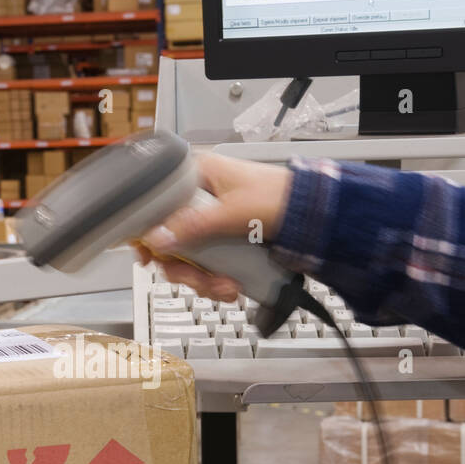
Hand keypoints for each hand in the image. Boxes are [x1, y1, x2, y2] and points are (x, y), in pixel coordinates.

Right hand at [136, 151, 293, 300]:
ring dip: (202, 279)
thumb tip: (157, 237)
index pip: (156, 205)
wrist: (315, 216)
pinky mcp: (223, 243)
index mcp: (197, 177)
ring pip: (188, 258)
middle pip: (170, 239)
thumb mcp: (231, 212)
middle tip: (197, 279)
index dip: (149, 233)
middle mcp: (200, 199)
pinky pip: (206, 265)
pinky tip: (231, 285)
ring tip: (224, 286)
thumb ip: (193, 225)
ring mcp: (211, 223)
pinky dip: (215, 281)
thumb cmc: (280, 196)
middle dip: (184, 267)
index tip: (149, 257)